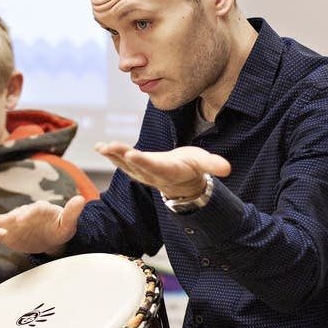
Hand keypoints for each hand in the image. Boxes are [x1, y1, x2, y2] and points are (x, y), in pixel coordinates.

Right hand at [0, 195, 86, 254]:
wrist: (51, 237)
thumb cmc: (60, 228)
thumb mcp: (68, 222)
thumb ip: (72, 211)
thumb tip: (81, 199)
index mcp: (40, 209)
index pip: (33, 209)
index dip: (28, 213)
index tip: (22, 219)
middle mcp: (24, 214)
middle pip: (17, 214)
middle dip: (12, 218)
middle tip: (10, 221)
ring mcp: (14, 225)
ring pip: (4, 222)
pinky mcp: (8, 235)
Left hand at [94, 142, 230, 197]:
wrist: (183, 181)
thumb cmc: (194, 167)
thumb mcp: (205, 164)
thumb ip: (213, 165)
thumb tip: (227, 169)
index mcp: (168, 171)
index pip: (154, 167)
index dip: (143, 161)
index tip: (132, 154)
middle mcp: (152, 173)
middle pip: (135, 165)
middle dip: (122, 156)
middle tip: (110, 147)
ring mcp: (142, 173)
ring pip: (125, 165)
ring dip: (113, 156)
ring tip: (102, 146)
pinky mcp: (136, 168)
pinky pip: (121, 162)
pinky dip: (111, 155)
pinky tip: (100, 147)